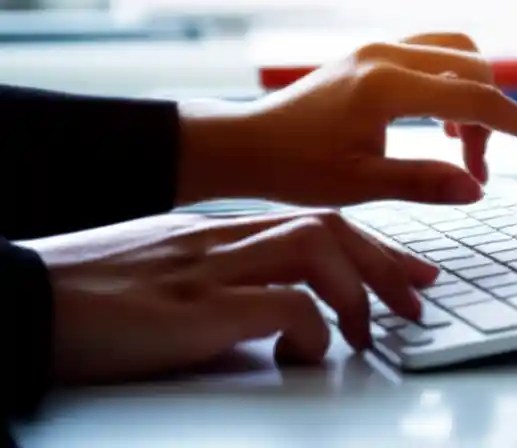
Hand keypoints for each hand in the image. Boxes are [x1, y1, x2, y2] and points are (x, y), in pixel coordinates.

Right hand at [24, 210, 436, 383]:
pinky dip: (312, 328)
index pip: (313, 220)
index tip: (407, 270)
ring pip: (316, 247)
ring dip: (357, 289)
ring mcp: (207, 268)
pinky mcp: (193, 309)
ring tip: (368, 332)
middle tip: (418, 300)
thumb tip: (270, 316)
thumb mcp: (164, 279)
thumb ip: (218, 282)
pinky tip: (311, 353)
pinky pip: (283, 305)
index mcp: (215, 230)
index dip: (370, 245)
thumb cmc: (82, 297)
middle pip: (329, 225)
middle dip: (386, 262)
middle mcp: (220, 238)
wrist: (18, 300)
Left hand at [177, 32, 516, 206]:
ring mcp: (381, 50)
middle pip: (475, 73)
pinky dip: (454, 87)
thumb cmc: (292, 169)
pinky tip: (439, 127)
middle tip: (475, 175)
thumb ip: (423, 183)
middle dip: (491, 123)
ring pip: (460, 56)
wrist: (244, 145)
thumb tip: (476, 189)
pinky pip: (436, 56)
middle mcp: (388, 56)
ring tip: (460, 150)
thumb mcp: (359, 186)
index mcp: (386, 86)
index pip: (476, 101)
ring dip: (476, 99)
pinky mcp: (375, 56)